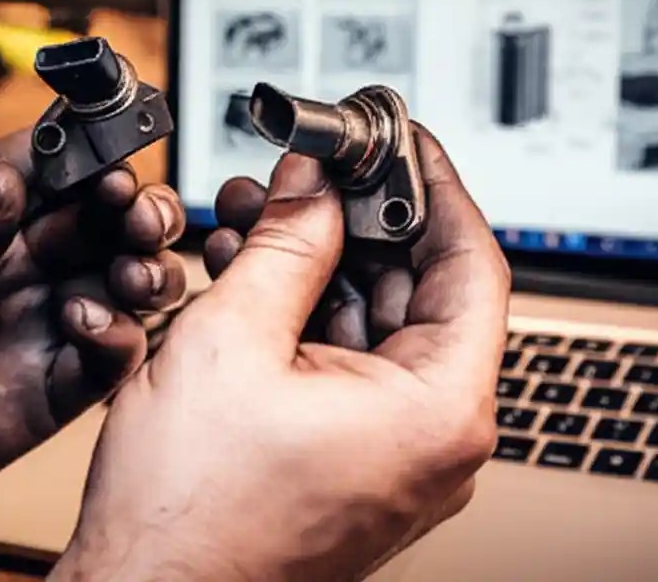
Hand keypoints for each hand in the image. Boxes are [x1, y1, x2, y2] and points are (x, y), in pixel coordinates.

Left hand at [0, 130, 186, 533]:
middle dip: (134, 208)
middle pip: (97, 220)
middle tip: (141, 216)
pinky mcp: (45, 392)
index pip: (37, 168)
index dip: (84, 152)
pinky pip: (104, 358)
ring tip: (133, 274)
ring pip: (118, 282)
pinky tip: (88, 328)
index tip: (112, 156)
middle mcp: (8, 268)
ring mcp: (31, 327)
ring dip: (144, 268)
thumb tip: (4, 184)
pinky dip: (118, 338)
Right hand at [52, 129, 509, 581]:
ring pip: (374, 326)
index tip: (400, 141)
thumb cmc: (186, 516)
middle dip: (354, 222)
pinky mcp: (353, 462)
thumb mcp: (230, 341)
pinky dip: (304, 316)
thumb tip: (316, 182)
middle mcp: (432, 439)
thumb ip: (287, 244)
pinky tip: (249, 275)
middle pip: (420, 291)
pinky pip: (346, 366)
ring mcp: (392, 454)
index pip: (471, 263)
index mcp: (436, 412)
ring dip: (317, 265)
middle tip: (307, 172)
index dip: (434, 186)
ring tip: (254, 218)